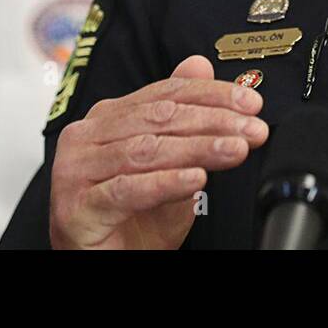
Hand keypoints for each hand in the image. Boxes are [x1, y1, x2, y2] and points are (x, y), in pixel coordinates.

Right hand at [48, 54, 267, 248]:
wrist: (108, 264)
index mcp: (108, 118)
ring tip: (235, 150)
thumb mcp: (171, 164)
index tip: (251, 103)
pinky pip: (127, 189)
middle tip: (252, 129)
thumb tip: (200, 64)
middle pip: (158, 118)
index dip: (212, 95)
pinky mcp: (76, 207)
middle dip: (214, 122)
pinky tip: (196, 179)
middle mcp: (87, 137)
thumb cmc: (134, 218)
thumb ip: (182, 116)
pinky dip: (166, 183)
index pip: (166, 93)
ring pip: (146, 150)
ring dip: (198, 149)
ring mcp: (77, 171)